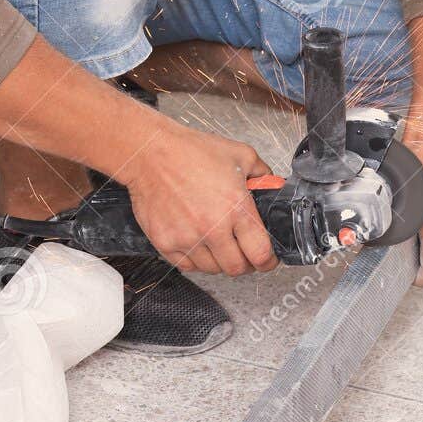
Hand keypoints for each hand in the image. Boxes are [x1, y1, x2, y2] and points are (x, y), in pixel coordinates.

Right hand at [120, 125, 277, 275]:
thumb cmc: (191, 152)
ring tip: (218, 243)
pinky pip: (188, 266)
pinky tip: (198, 243)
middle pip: (237, 268)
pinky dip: (196, 260)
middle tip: (244, 253)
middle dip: (245, 264)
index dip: (268, 262)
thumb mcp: (240, 154)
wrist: (149, 153)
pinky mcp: (166, 243)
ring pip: (213, 269)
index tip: (268, 260)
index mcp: (236, 209)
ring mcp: (187, 238)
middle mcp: (212, 228)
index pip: (260, 254)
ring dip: (220, 261)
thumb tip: (273, 188)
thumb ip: (263, 175)